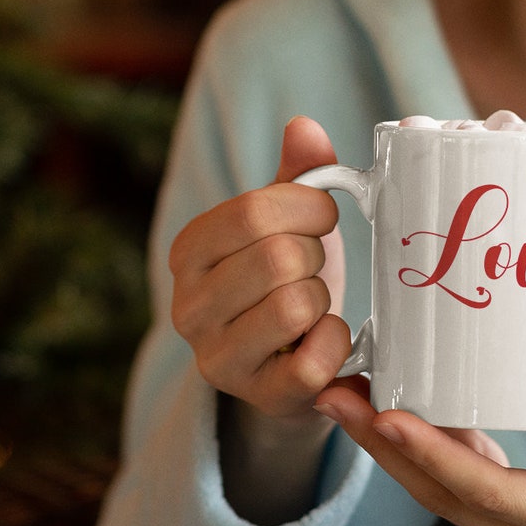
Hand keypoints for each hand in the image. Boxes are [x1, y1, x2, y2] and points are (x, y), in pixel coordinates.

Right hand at [170, 116, 351, 421]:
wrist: (287, 364)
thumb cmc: (288, 279)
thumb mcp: (287, 223)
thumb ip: (297, 174)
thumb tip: (304, 127)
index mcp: (188, 252)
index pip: (252, 212)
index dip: (307, 208)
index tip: (323, 216)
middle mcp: (187, 307)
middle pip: (277, 258)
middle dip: (314, 257)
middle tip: (313, 268)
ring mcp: (218, 359)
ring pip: (295, 306)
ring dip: (324, 299)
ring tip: (313, 305)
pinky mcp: (257, 398)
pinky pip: (313, 361)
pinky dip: (337, 343)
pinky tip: (327, 338)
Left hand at [314, 379, 525, 525]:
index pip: (487, 491)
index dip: (430, 453)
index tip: (384, 414)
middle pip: (445, 495)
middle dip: (384, 447)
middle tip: (333, 394)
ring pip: (451, 494)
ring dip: (397, 450)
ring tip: (353, 398)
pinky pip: (473, 489)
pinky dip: (434, 453)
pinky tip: (417, 414)